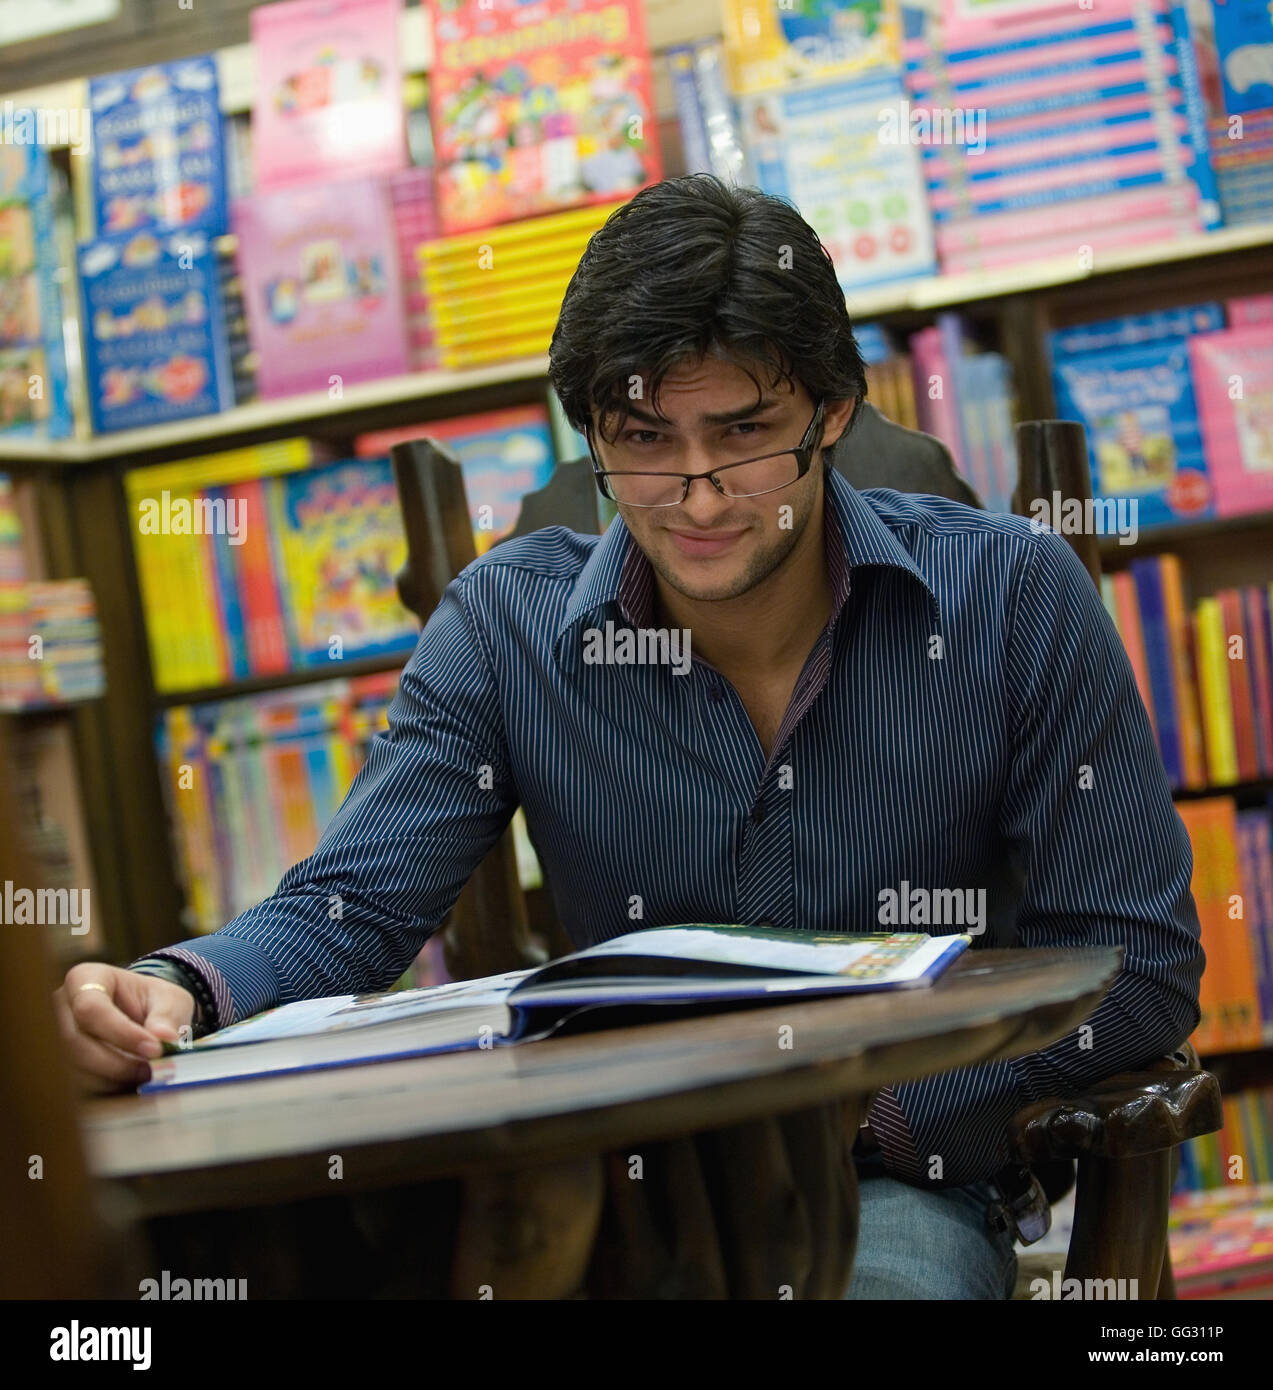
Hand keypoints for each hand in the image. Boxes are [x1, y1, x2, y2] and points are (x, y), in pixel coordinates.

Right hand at [53, 963, 194, 1094]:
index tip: (155, 1049)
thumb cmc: (152, 1001)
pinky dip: (105, 1088)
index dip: (122, 1033)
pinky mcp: (59, 1064)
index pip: (91, 1008)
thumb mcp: (170, 999)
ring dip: (112, 1079)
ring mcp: (54, 1037)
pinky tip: (129, 1081)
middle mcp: (61, 1007)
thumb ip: (167, 1016)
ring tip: (144, 1075)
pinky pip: (75, 1085)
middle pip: (75, 1042)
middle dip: (117, 1063)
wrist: (142, 1015)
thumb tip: (164, 1038)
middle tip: (152, 1070)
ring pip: (72, 1068)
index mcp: (85, 978)